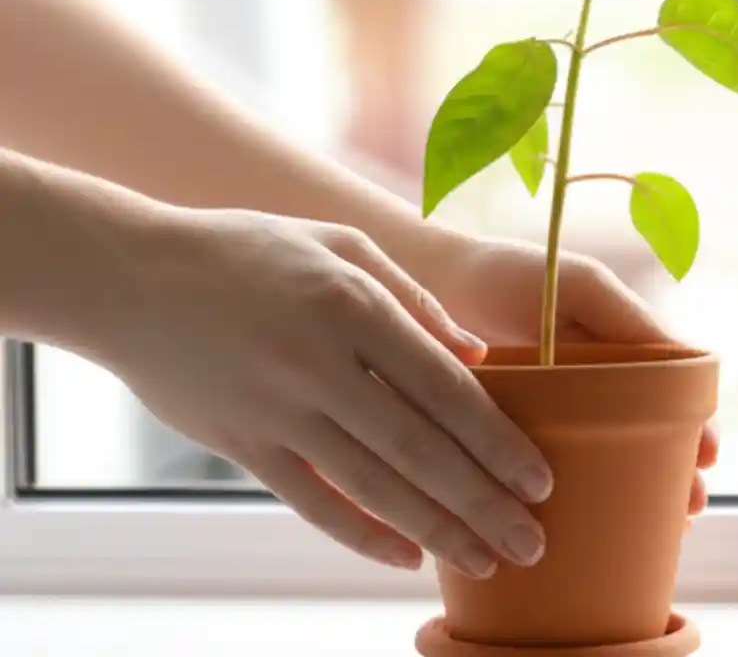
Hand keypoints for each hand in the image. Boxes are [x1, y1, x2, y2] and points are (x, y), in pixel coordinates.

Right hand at [98, 209, 553, 577]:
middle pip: (419, 449)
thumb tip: (475, 355)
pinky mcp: (240, 444)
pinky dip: (362, 535)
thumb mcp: (339, 245)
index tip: (539, 480)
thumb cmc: (248, 252)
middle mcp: (319, 362)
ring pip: (373, 485)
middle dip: (483, 503)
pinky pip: (312, 502)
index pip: (445, 388)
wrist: (128, 276)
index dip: (497, 442)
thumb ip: (414, 300)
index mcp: (354, 304)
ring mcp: (276, 409)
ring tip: (485, 560)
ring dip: (437, 530)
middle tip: (531, 542)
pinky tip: (408, 557)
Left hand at [410, 235, 718, 515]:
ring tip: (658, 526)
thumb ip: (632, 320)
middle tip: (690, 506)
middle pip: (650, 438)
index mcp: (617, 350)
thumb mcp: (584, 290)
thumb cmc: (513, 275)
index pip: (673, 397)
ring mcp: (557, 413)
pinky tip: (590, 528)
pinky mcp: (516, 436)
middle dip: (675, 473)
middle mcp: (593, 386)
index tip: (706, 458)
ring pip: (610, 463)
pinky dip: (581, 498)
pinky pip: (557, 473)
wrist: (432, 284)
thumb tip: (691, 360)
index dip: (696, 427)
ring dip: (639, 493)